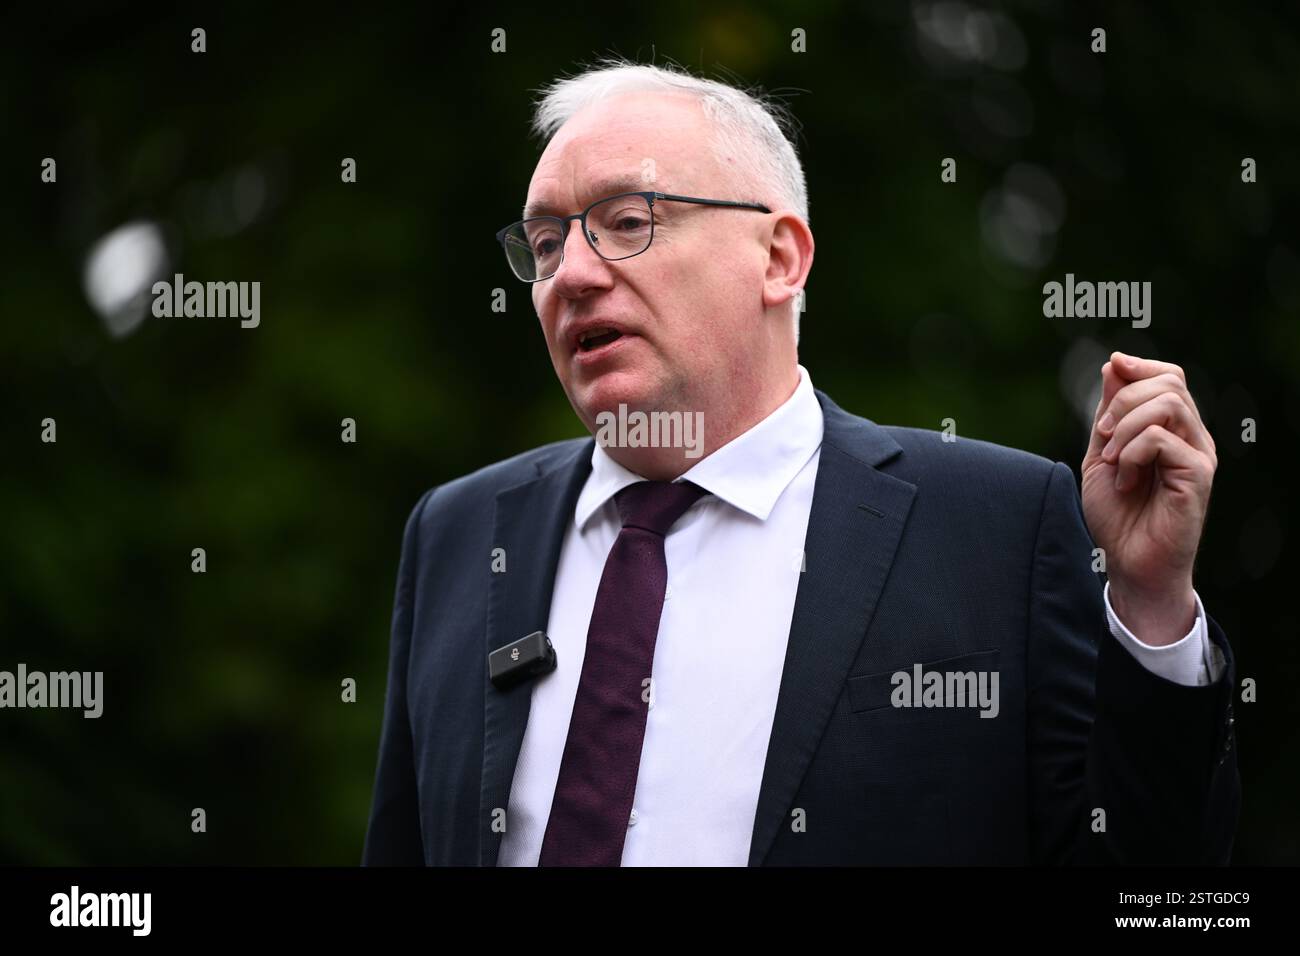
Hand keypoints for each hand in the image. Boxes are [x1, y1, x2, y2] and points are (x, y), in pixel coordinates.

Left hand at [1081, 352, 1216, 644]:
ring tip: (1112, 460)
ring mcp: (1198, 456)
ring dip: (1126, 426)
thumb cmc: (1118, 515)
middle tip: (1102, 436)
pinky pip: (1162, 439)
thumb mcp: (1102, 455)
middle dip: (1123, 399)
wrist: (1128, 564)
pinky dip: (1131, 453)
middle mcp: (1192, 438)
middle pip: (1169, 382)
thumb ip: (1108, 414)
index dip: (1140, 365)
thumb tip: (1114, 364)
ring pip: (1168, 404)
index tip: (1112, 366)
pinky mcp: (1197, 476)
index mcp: (1172, 430)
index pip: (1170, 376)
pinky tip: (1124, 480)